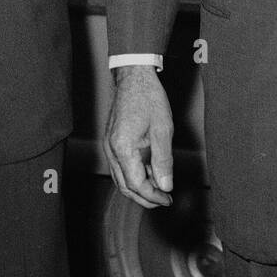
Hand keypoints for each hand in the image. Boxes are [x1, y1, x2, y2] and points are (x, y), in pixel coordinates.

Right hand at [104, 66, 174, 207]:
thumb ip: (163, 160)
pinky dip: (134, 175)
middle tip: (164, 200)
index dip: (153, 196)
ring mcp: (109, 146)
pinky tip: (150, 172)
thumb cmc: (149, 98)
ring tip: (160, 188)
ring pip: (121, 178)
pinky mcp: (112, 142)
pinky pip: (120, 167)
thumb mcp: (162, 129)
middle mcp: (111, 150)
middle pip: (125, 186)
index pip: (136, 184)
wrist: (134, 76)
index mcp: (122, 148)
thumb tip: (166, 186)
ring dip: (139, 188)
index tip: (168, 199)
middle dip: (145, 197)